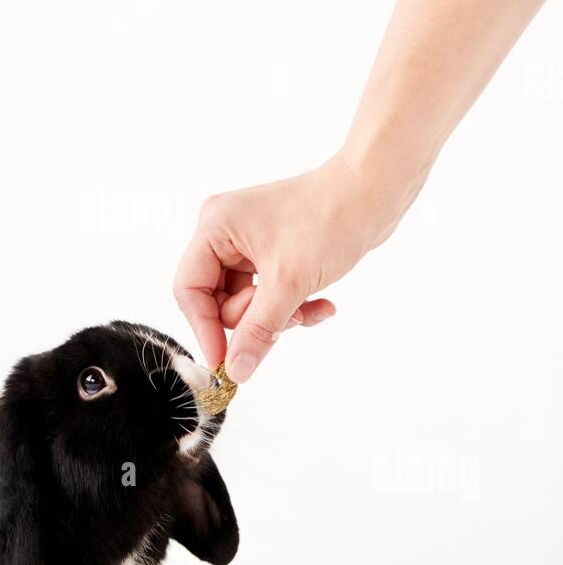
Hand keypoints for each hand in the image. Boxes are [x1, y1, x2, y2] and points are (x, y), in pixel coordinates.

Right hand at [173, 154, 393, 381]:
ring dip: (278, 315)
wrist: (374, 194)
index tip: (225, 362)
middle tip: (286, 318)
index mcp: (215, 227)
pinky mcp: (272, 251)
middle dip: (254, 318)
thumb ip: (257, 330)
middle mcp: (225, 232)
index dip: (205, 328)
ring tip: (309, 309)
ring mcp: (249, 242)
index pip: (190, 289)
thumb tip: (236, 370)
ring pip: (247, 302)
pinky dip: (292, 304)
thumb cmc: (329, 220)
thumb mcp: (288, 284)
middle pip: (218, 299)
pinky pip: (269, 293)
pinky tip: (323, 305)